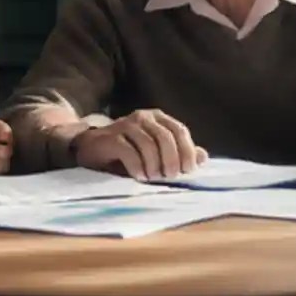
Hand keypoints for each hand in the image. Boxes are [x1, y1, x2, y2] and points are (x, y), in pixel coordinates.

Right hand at [70, 109, 205, 180]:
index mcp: (158, 118)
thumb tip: (203, 156)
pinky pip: (129, 152)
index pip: (180, 130)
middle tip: (170, 177)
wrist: (92, 148)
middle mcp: (143, 117)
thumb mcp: (156, 153)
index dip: (187, 151)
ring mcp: (125, 125)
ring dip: (154, 166)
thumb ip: (179, 153)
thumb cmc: (128, 152)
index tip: (188, 171)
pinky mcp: (110, 138)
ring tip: (154, 178)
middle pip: (166, 137)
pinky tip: (139, 177)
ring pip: (148, 144)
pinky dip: (138, 167)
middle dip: (172, 160)